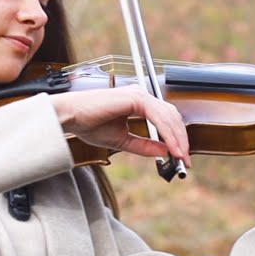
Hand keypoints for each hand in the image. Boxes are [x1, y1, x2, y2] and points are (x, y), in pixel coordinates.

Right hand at [49, 85, 190, 164]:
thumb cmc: (88, 125)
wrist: (70, 117)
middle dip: (181, 140)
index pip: (165, 119)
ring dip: (177, 139)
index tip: (180, 157)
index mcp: (137, 103)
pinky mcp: (135, 98)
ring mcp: (139, 94)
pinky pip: (159, 117)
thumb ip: (143, 145)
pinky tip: (172, 149)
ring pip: (168, 117)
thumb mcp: (121, 140)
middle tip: (185, 161)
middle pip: (171, 117)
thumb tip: (165, 151)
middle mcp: (140, 95)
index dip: (175, 137)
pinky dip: (168, 134)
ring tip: (180, 158)